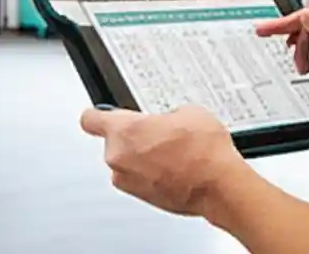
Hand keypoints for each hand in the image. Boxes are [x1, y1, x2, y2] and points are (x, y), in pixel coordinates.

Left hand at [79, 105, 248, 217]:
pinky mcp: (140, 197)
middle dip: (136, 137)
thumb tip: (168, 120)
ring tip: (174, 153)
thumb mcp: (189, 112)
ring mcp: (127, 180)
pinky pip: (140, 179)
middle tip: (161, 133)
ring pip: (128, 162)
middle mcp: (118, 157)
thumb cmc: (203, 151)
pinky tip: (177, 168)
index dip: (97, 114)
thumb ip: (167, 114)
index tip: (100, 113)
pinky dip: (153, 174)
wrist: (218, 185)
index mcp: (124, 130)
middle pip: (115, 141)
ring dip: (144, 157)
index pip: (91, 119)